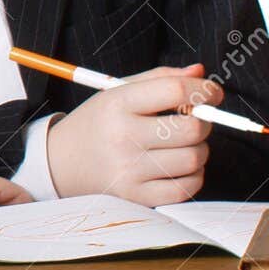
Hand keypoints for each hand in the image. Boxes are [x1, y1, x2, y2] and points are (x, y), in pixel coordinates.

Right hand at [45, 63, 221, 205]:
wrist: (58, 163)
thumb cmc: (96, 124)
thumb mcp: (115, 93)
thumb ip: (159, 78)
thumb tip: (200, 73)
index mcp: (116, 104)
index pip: (175, 90)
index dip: (204, 90)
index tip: (211, 93)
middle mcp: (122, 136)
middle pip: (192, 128)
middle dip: (204, 122)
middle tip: (193, 121)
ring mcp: (129, 169)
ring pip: (195, 158)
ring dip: (198, 150)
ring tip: (180, 145)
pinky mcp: (136, 196)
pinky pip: (188, 187)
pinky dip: (192, 176)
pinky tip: (176, 167)